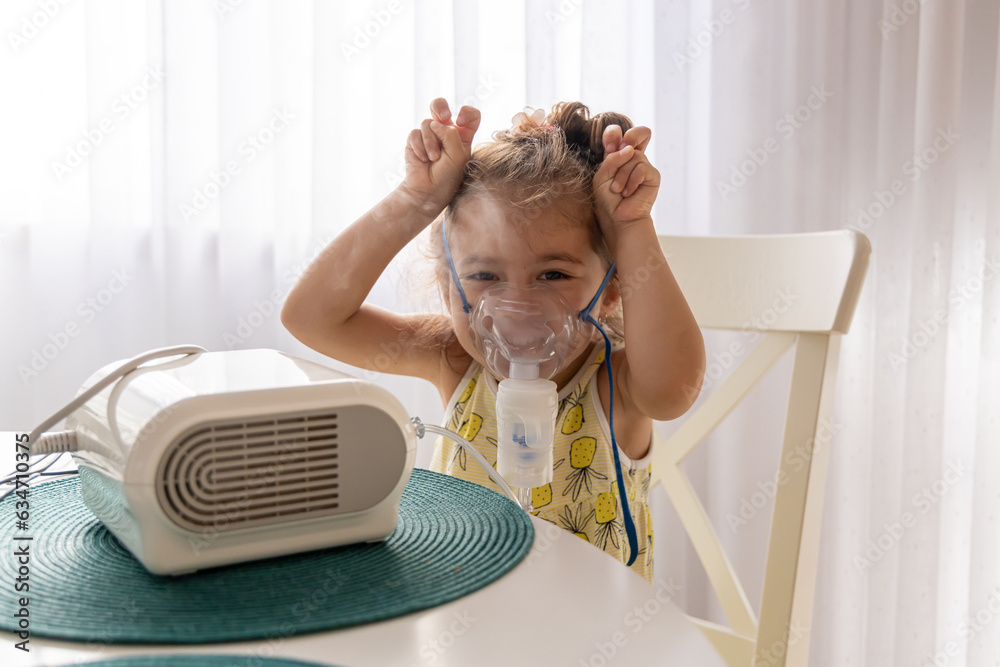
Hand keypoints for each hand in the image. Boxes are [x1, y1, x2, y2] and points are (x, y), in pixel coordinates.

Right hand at [399, 98, 480, 211]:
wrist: (428, 191)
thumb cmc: (448, 177)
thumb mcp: (458, 155)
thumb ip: (451, 134)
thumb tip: (435, 123)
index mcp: (462, 135)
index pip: (469, 115)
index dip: (466, 112)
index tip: (460, 121)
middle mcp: (445, 132)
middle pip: (441, 106)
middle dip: (440, 107)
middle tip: (443, 117)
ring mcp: (429, 136)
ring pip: (427, 123)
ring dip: (430, 142)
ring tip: (433, 159)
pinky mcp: (414, 141)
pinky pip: (415, 133)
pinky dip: (419, 147)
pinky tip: (423, 160)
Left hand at [592, 124, 658, 241]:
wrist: (618, 218)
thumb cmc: (608, 199)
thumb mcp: (602, 176)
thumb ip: (611, 159)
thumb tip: (630, 149)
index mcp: (619, 155)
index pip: (620, 133)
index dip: (614, 133)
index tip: (607, 147)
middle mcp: (634, 158)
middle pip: (637, 134)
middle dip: (628, 139)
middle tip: (615, 151)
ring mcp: (644, 166)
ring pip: (634, 156)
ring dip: (621, 174)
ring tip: (618, 190)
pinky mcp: (653, 176)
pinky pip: (641, 168)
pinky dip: (631, 181)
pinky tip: (628, 193)